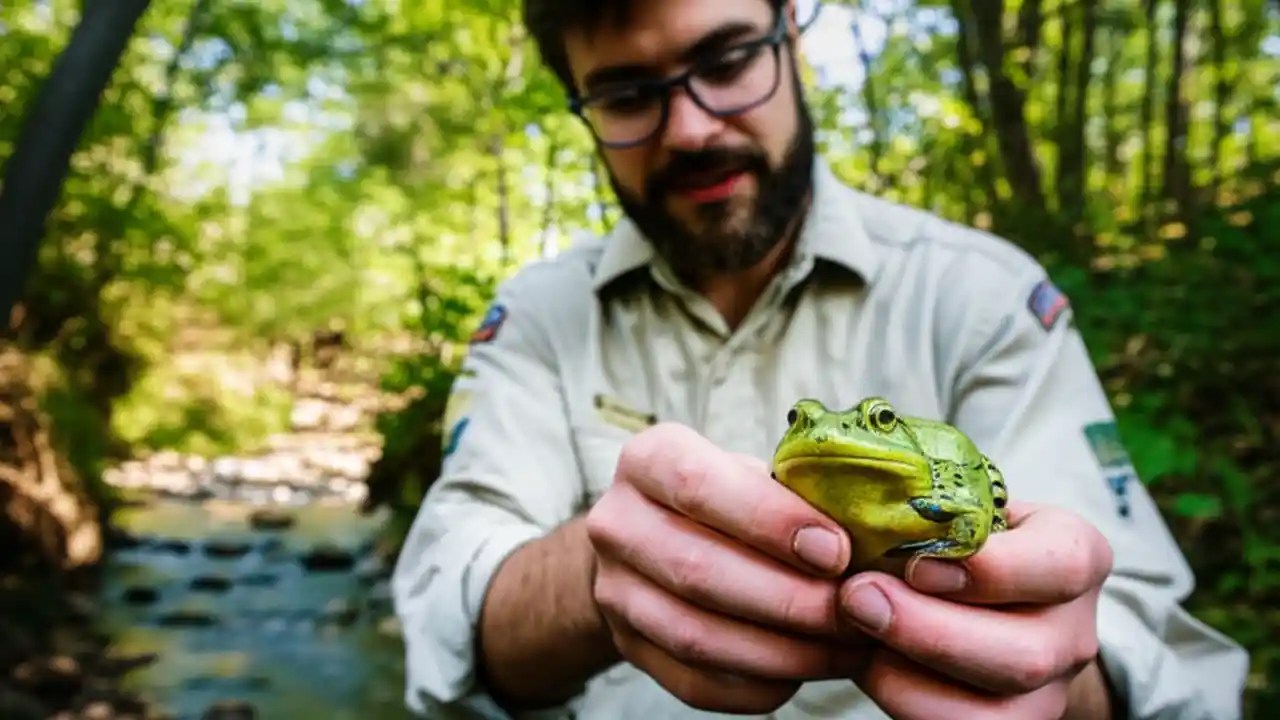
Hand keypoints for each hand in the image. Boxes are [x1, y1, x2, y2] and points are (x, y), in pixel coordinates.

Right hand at [585, 423, 866, 713]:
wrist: (651, 541)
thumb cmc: (724, 500)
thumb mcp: (750, 472)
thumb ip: (794, 493)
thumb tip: (873, 532)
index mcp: (649, 461)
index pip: (698, 486)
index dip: (770, 521)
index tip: (836, 551)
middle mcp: (616, 523)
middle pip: (698, 570)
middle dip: (789, 599)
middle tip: (856, 610)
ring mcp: (615, 592)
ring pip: (696, 635)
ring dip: (783, 651)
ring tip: (845, 648)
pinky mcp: (629, 647)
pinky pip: (695, 683)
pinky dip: (760, 683)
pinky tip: (806, 670)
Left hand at [836, 501, 1116, 718]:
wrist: (986, 602)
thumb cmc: (960, 538)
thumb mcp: (964, 507)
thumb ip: (932, 510)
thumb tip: (855, 508)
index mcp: (1077, 557)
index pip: (1062, 566)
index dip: (989, 571)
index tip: (915, 563)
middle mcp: (1074, 633)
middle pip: (1024, 655)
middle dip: (927, 631)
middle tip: (856, 598)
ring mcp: (1049, 693)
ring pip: (991, 712)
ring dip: (905, 676)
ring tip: (856, 635)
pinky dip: (901, 699)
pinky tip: (867, 664)